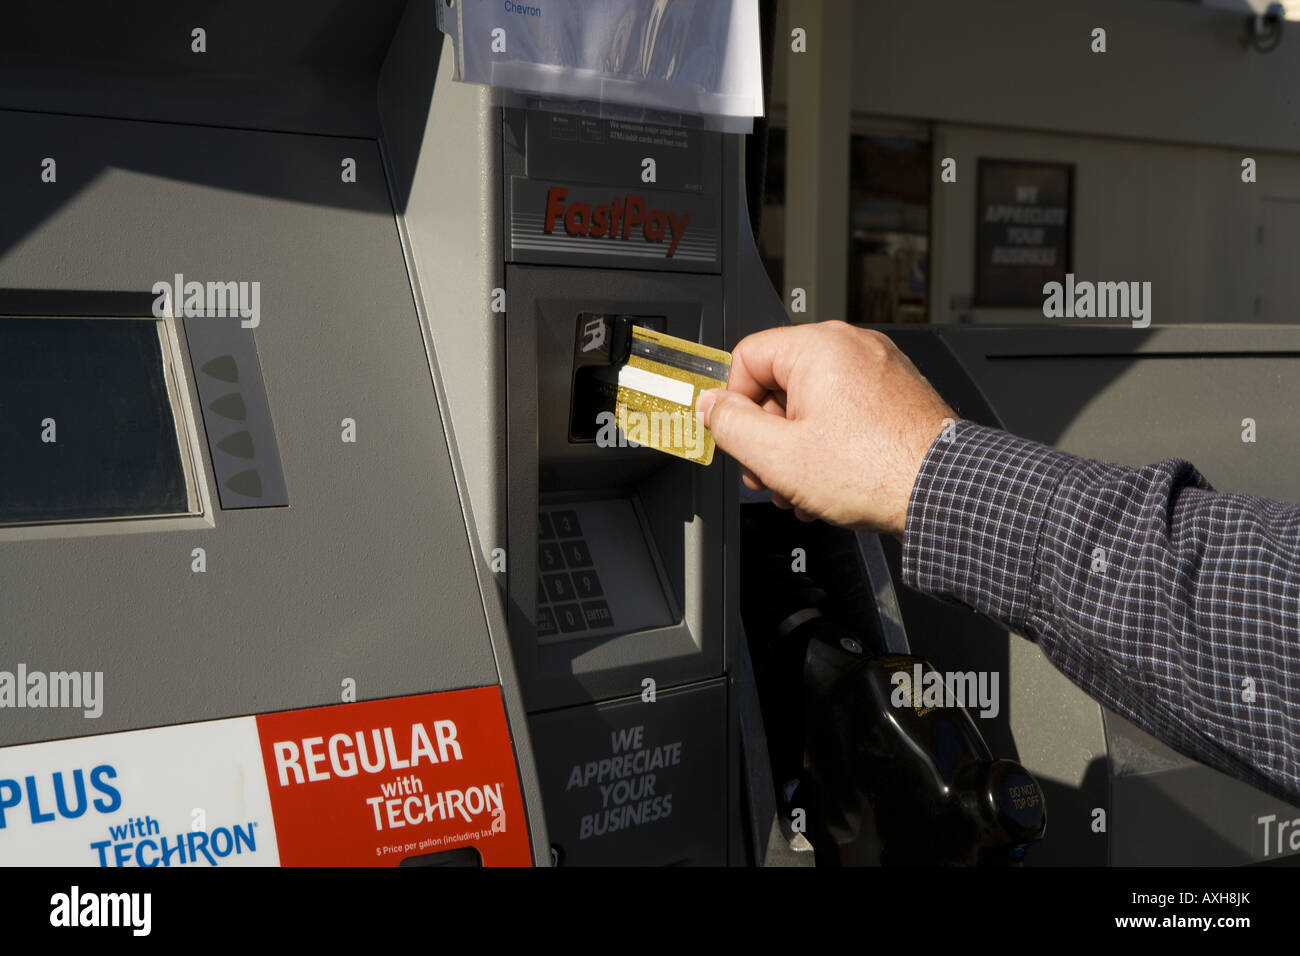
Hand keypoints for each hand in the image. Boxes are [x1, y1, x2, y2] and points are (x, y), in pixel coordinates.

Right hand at [695, 321, 955, 537]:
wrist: (944, 493)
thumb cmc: (875, 471)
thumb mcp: (777, 456)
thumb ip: (731, 426)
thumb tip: (710, 406)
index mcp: (819, 346)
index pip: (746, 357)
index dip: (733, 404)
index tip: (737, 439)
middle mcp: (852, 347)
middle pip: (779, 383)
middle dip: (768, 437)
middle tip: (769, 475)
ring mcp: (879, 370)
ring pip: (811, 404)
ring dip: (796, 450)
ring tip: (802, 490)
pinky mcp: (896, 395)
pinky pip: (844, 413)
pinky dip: (829, 447)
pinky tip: (830, 485)